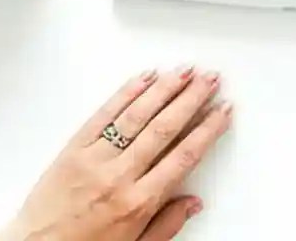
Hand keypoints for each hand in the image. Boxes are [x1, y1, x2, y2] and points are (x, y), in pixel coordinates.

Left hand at [0, 67, 232, 240]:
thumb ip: (166, 225)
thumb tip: (192, 203)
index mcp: (138, 203)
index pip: (184, 156)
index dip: (208, 129)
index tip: (222, 111)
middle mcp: (118, 177)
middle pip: (164, 128)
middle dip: (192, 99)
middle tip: (210, 80)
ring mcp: (94, 159)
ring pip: (136, 115)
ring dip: (164, 89)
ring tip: (183, 72)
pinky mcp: (73, 149)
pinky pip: (103, 115)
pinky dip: (125, 94)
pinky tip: (142, 80)